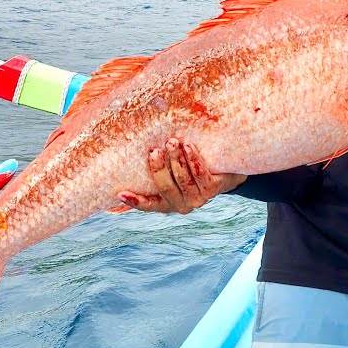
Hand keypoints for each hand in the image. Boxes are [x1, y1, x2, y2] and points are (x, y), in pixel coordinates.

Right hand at [118, 137, 246, 213]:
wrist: (227, 171)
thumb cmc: (193, 169)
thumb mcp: (174, 171)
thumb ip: (159, 168)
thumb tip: (135, 154)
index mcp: (168, 203)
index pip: (149, 205)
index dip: (135, 201)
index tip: (120, 193)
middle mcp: (182, 205)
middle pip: (165, 188)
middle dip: (158, 168)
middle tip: (155, 149)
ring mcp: (198, 199)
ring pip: (183, 179)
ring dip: (176, 159)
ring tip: (171, 141)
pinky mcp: (213, 189)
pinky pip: (200, 173)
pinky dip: (193, 158)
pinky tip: (188, 146)